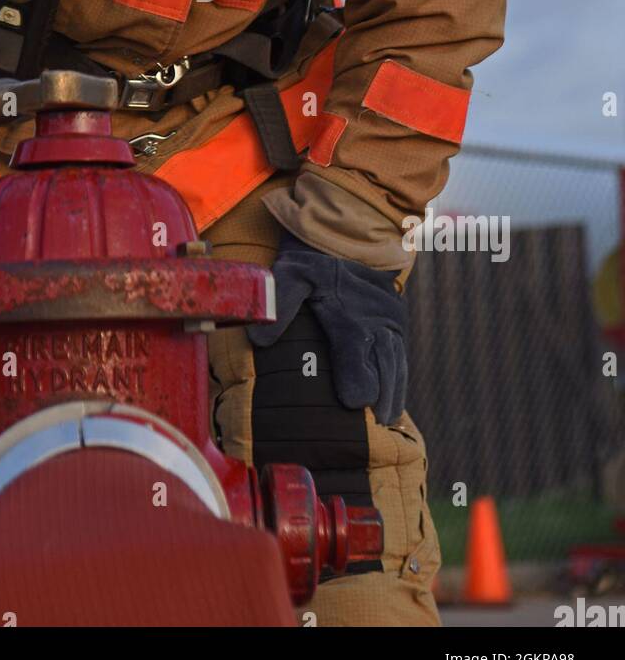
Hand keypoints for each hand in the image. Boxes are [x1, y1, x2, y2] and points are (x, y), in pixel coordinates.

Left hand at [248, 232, 407, 424]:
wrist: (344, 237)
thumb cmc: (312, 263)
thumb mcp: (291, 274)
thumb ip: (280, 303)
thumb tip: (259, 339)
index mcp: (350, 313)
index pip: (357, 353)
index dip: (357, 380)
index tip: (354, 403)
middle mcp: (376, 321)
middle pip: (384, 365)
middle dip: (382, 395)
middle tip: (378, 422)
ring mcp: (390, 323)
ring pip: (397, 363)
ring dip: (393, 391)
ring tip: (387, 418)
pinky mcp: (395, 323)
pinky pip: (401, 356)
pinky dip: (398, 378)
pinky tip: (392, 399)